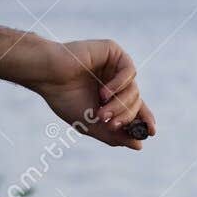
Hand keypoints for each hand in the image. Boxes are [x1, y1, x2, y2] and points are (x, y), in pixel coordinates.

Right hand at [29, 39, 154, 148]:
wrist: (47, 75)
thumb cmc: (64, 98)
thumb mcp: (91, 124)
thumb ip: (114, 136)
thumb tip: (139, 145)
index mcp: (110, 97)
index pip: (135, 109)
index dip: (144, 120)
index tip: (149, 132)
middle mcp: (115, 81)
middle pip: (136, 102)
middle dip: (125, 116)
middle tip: (110, 124)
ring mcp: (115, 66)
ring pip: (134, 89)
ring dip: (120, 104)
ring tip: (101, 111)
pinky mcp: (113, 51)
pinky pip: (129, 71)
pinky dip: (119, 85)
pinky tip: (103, 92)